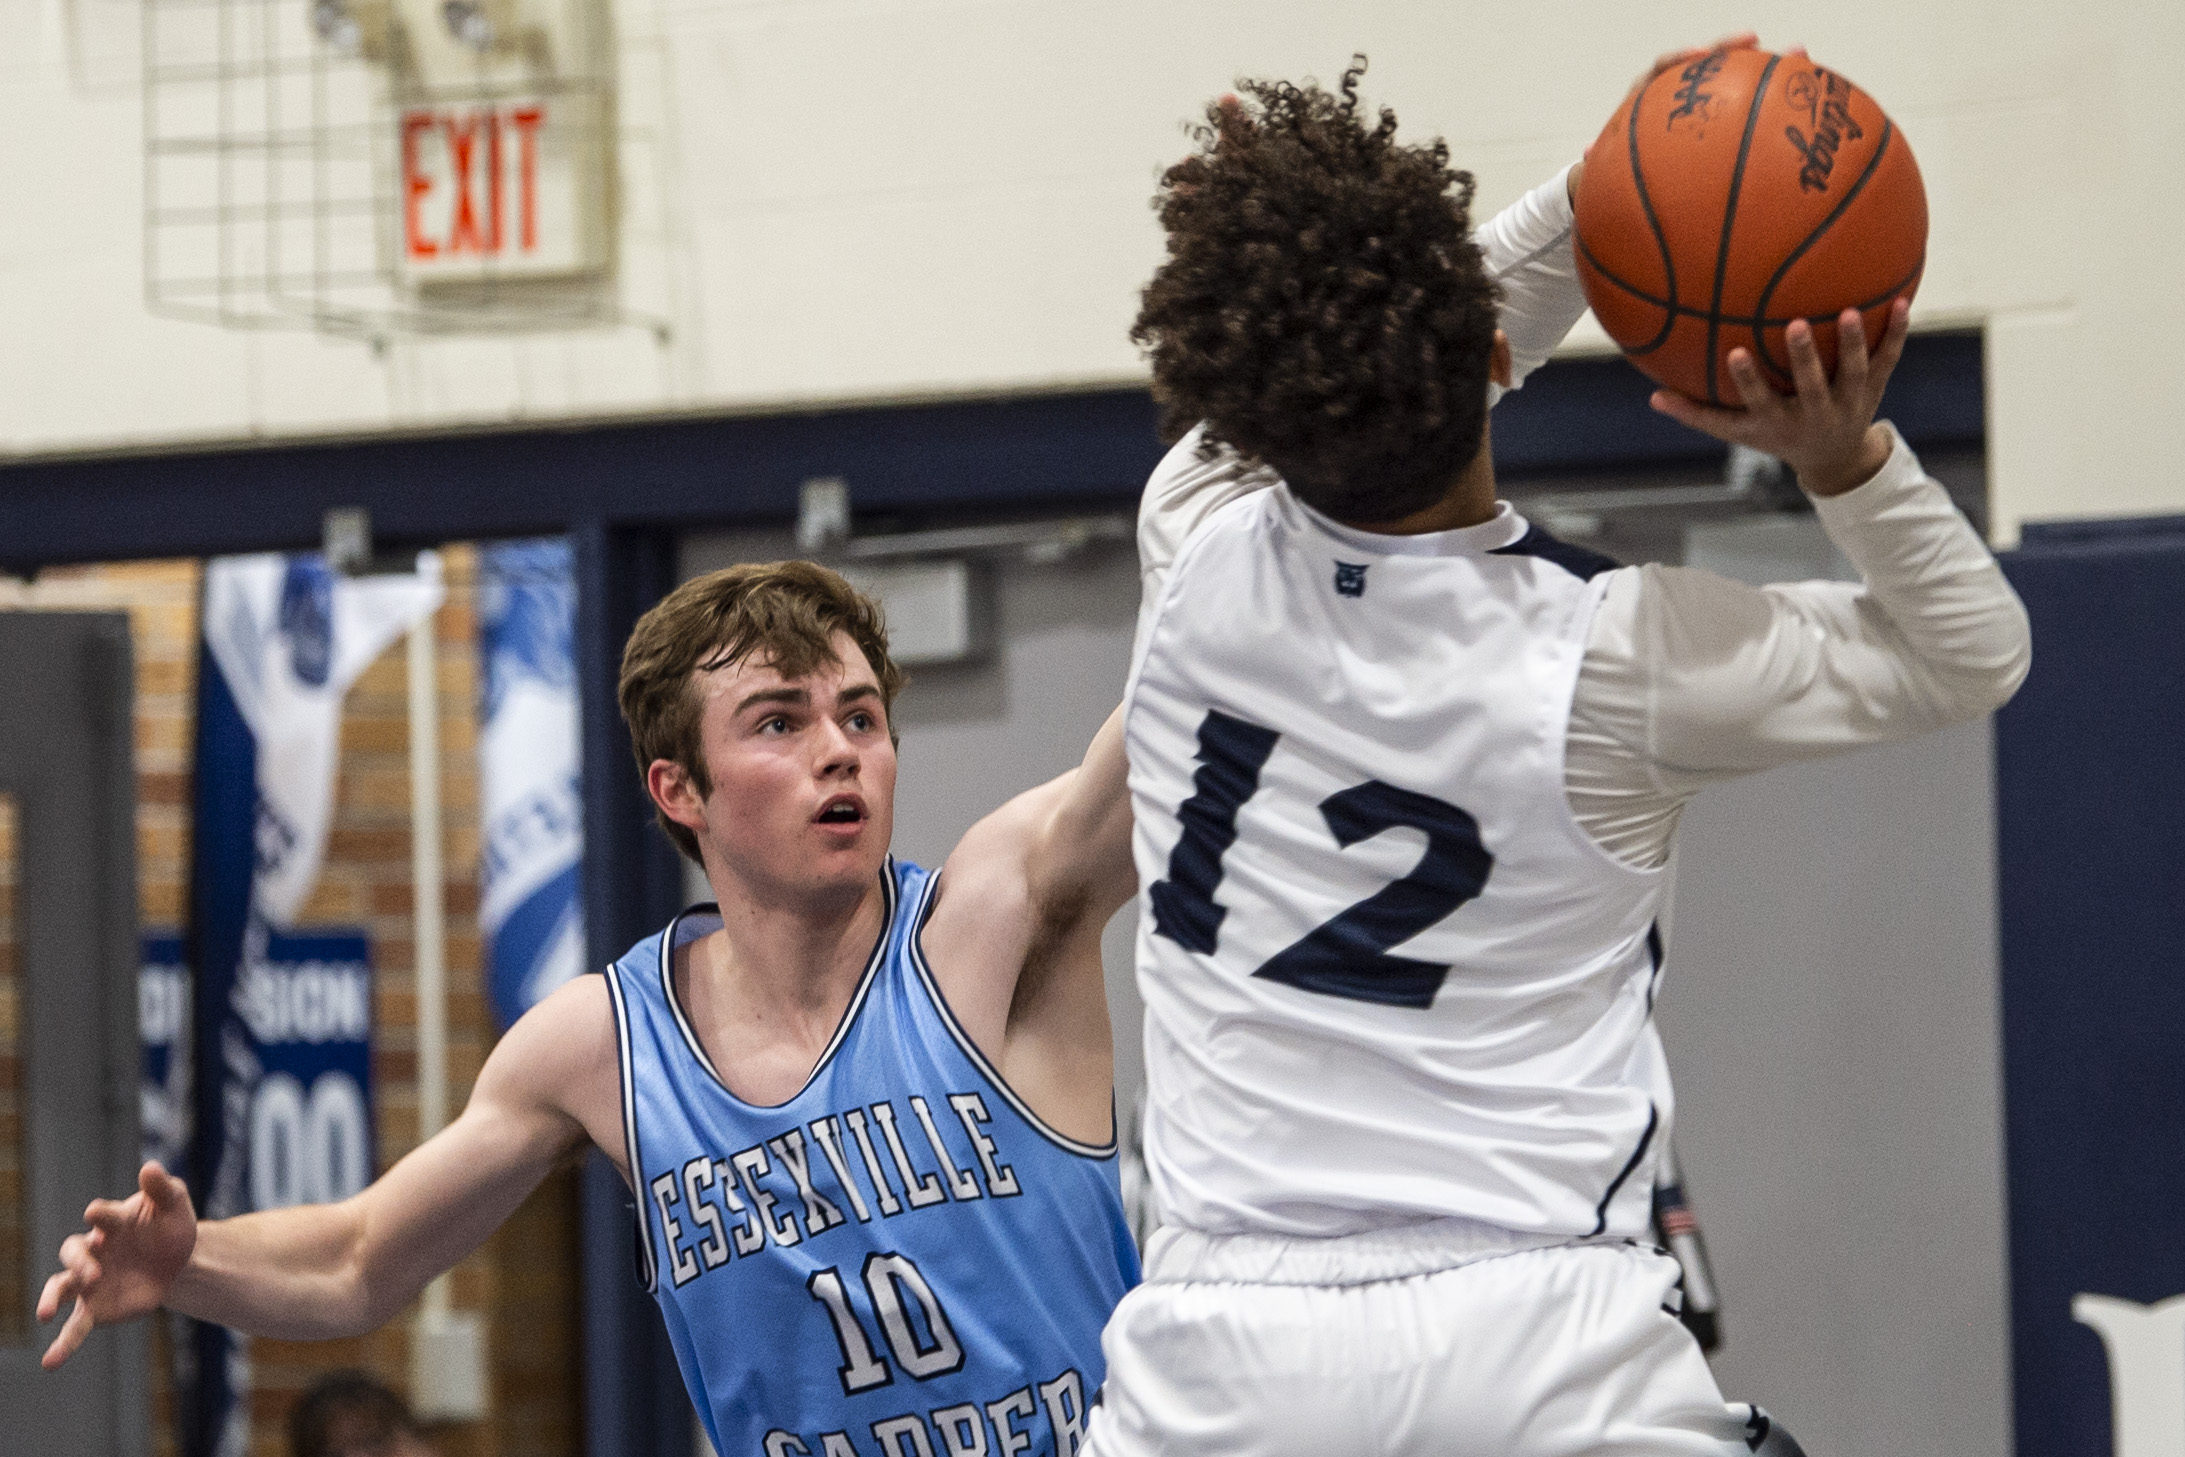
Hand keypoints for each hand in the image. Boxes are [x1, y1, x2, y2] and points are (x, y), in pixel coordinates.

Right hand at [37, 1162, 197, 1369]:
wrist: (178, 1259)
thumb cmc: (169, 1224)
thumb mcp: (173, 1203)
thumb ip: (162, 1188)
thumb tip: (151, 1167)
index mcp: (112, 1223)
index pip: (99, 1216)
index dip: (99, 1215)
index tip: (97, 1215)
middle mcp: (93, 1251)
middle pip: (72, 1252)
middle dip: (78, 1262)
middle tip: (91, 1274)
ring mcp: (90, 1281)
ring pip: (61, 1288)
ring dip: (52, 1299)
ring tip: (45, 1314)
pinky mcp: (96, 1307)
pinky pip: (75, 1326)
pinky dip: (63, 1344)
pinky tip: (50, 1362)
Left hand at [1583, 34, 1806, 172]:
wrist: (1626, 182)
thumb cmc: (1614, 175)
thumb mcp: (1605, 170)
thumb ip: (1600, 162)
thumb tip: (1587, 154)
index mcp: (1646, 99)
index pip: (1661, 69)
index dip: (1679, 60)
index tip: (1698, 55)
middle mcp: (1678, 95)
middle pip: (1708, 64)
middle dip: (1732, 51)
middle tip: (1755, 40)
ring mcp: (1705, 105)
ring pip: (1737, 81)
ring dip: (1768, 69)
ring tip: (1802, 56)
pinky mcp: (1723, 119)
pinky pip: (1753, 111)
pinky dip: (1777, 108)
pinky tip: (1812, 101)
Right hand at [1650, 298, 1911, 497]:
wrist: (1835, 459)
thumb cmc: (1776, 437)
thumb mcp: (1738, 431)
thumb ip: (1698, 414)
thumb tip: (1652, 397)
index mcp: (1780, 421)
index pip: (1760, 401)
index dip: (1748, 380)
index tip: (1735, 353)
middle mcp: (1815, 412)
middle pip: (1811, 385)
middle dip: (1804, 358)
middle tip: (1794, 325)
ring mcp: (1848, 401)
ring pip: (1854, 372)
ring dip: (1854, 343)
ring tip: (1851, 311)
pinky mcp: (1874, 389)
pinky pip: (1887, 359)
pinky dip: (1896, 333)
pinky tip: (1903, 301)